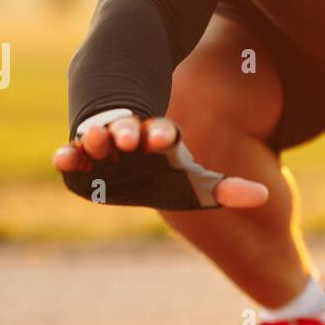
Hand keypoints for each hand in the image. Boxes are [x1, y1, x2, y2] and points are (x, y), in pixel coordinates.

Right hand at [52, 114, 266, 207]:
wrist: (137, 166)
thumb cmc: (170, 175)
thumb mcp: (198, 184)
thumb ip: (227, 189)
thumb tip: (263, 196)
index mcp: (159, 138)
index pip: (161, 133)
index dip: (161, 134)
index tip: (163, 137)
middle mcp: (131, 136)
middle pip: (129, 128)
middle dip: (129, 130)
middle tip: (129, 134)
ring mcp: (106, 146)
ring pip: (101, 136)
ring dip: (98, 137)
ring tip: (96, 139)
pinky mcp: (83, 161)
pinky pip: (73, 154)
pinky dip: (67, 155)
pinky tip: (61, 160)